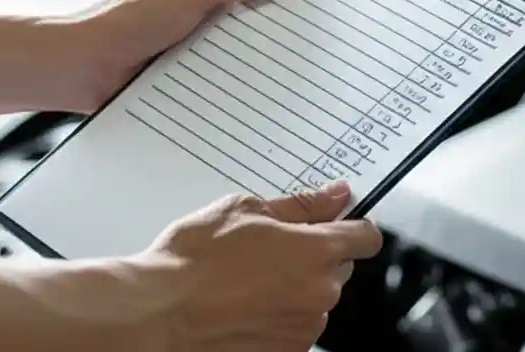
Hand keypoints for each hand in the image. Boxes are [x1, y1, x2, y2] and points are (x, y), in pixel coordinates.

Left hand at [69, 0, 296, 111]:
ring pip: (237, 44)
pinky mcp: (183, 75)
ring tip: (307, 65)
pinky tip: (265, 93)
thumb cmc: (127, 20)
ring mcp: (189, 42)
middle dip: (281, 13)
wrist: (80, 69)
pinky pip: (220, 76)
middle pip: (249, 7)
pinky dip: (240, 81)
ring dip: (262, 53)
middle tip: (324, 26)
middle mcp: (195, 9)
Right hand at [139, 181, 383, 351]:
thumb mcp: (245, 210)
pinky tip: (243, 309)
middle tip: (268, 251)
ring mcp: (304, 329)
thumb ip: (302, 204)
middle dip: (312, 258)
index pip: (366, 237)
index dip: (352, 227)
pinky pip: (294, 329)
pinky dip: (277, 319)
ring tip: (246, 283)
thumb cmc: (194, 262)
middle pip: (337, 269)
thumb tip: (335, 195)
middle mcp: (320, 293)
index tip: (336, 224)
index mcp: (318, 251)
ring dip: (294, 290)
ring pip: (313, 300)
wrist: (158, 316)